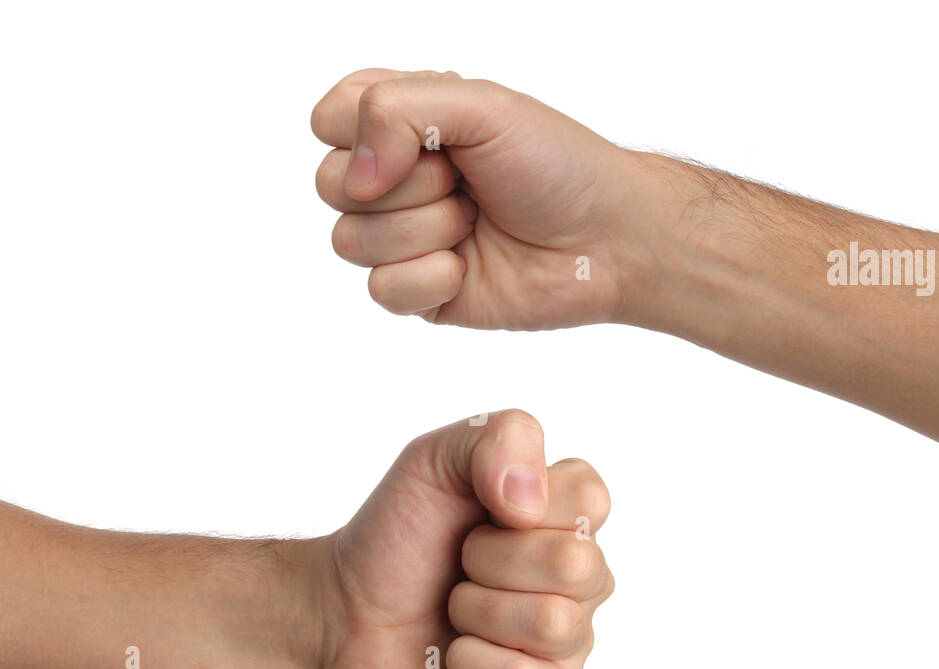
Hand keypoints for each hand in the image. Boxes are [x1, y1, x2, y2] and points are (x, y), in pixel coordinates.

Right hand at [311, 69, 650, 330]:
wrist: (609, 239)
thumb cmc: (558, 166)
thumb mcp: (482, 106)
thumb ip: (397, 109)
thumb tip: (353, 174)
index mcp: (403, 124)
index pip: (328, 119)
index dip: (362, 130)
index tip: (428, 138)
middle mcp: (395, 180)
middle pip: (330, 185)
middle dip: (406, 185)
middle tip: (466, 182)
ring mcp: (403, 240)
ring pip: (350, 241)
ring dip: (424, 230)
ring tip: (475, 222)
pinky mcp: (419, 293)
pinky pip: (381, 290)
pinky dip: (431, 278)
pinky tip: (469, 267)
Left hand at [316, 410, 613, 668]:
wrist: (341, 608)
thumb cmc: (396, 533)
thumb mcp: (435, 458)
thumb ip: (501, 438)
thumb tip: (532, 503)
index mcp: (567, 515)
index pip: (591, 500)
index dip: (522, 505)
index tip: (481, 512)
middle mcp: (581, 578)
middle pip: (577, 566)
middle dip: (491, 561)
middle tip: (459, 564)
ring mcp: (569, 640)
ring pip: (554, 624)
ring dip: (477, 612)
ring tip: (454, 608)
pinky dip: (470, 664)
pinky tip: (453, 655)